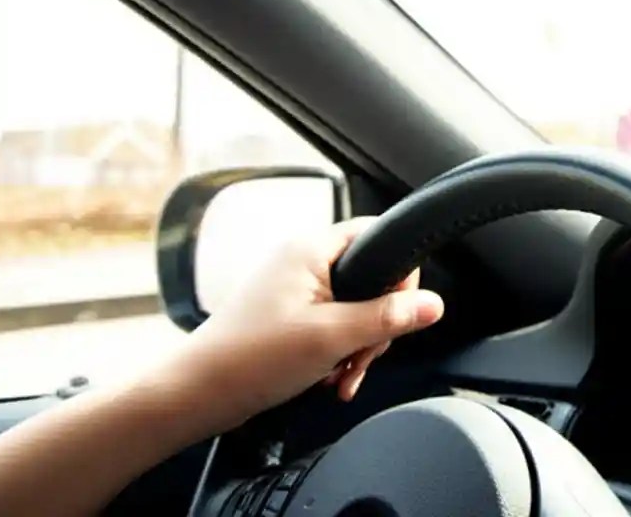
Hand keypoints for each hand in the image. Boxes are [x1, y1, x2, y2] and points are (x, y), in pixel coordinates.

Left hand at [173, 217, 444, 430]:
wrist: (197, 394)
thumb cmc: (248, 359)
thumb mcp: (332, 337)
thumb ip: (387, 318)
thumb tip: (433, 304)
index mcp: (310, 249)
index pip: (378, 235)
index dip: (398, 274)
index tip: (397, 312)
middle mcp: (302, 261)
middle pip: (372, 278)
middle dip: (376, 323)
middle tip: (362, 353)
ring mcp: (295, 289)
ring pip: (356, 308)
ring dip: (359, 345)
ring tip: (343, 373)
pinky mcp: (290, 316)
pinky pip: (335, 325)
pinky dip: (340, 352)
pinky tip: (332, 377)